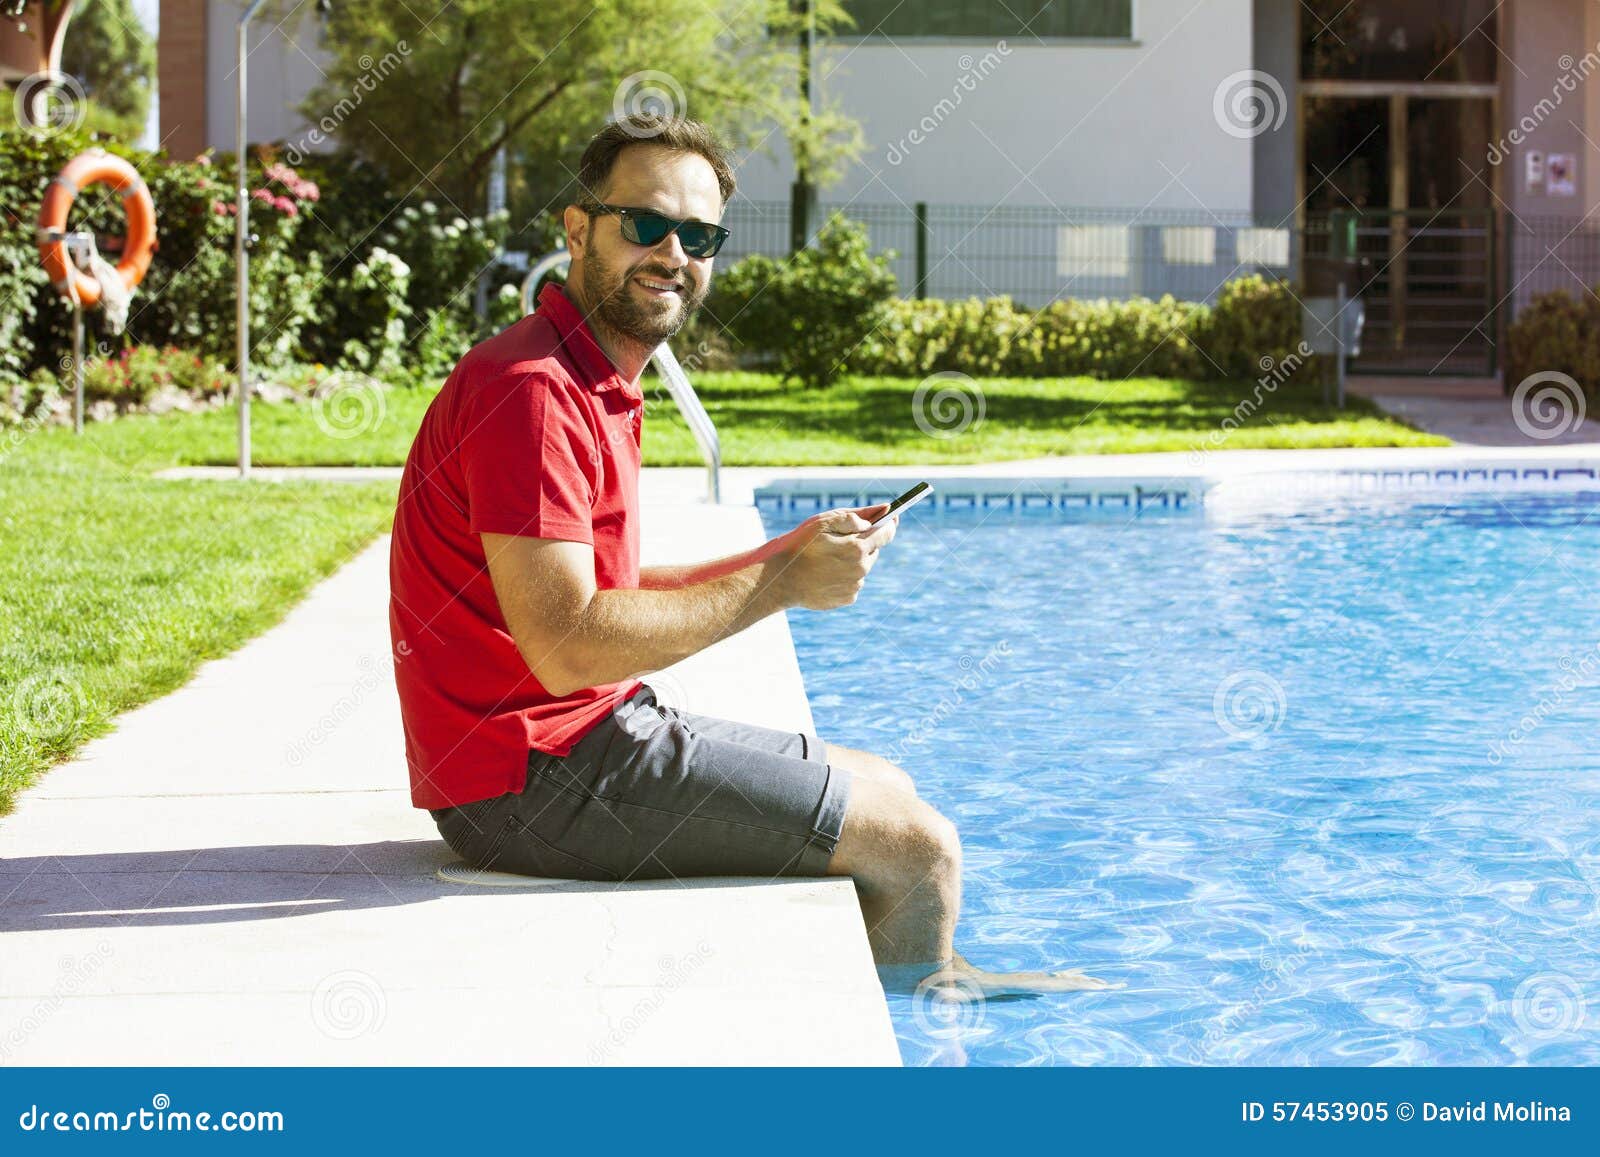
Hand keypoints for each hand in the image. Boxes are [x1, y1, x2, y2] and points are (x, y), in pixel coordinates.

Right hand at [773, 505, 897, 609]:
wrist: (780, 580)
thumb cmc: (800, 546)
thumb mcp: (824, 522)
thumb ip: (855, 516)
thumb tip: (881, 512)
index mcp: (858, 547)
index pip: (886, 533)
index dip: (890, 523)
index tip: (892, 517)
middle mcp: (861, 568)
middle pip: (873, 551)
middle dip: (862, 544)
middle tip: (840, 541)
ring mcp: (854, 586)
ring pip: (861, 568)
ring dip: (851, 561)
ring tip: (826, 559)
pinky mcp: (846, 599)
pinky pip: (852, 583)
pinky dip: (843, 577)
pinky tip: (825, 574)